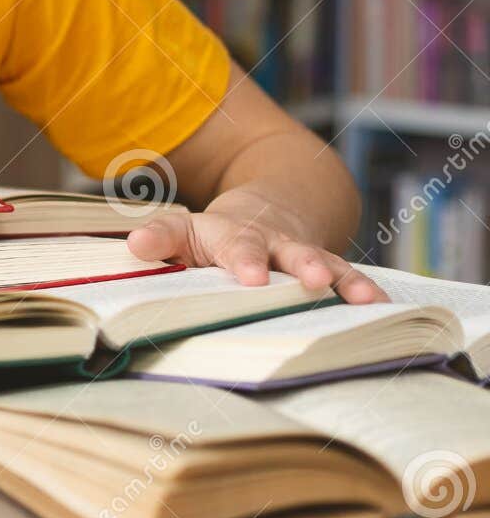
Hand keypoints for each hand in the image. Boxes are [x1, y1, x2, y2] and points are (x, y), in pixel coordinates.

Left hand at [127, 194, 384, 303]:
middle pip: (289, 252)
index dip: (244, 260)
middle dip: (303, 266)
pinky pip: (348, 279)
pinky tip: (382, 307)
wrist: (270, 210)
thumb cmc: (215, 234)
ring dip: (342, 280)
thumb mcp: (184, 230)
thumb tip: (134, 245)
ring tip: (362, 298)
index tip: (252, 277)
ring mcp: (304, 256)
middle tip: (311, 280)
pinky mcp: (328, 270)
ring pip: (326, 264)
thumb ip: (162, 237)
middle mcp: (274, 242)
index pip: (236, 246)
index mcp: (233, 235)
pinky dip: (364, 292)